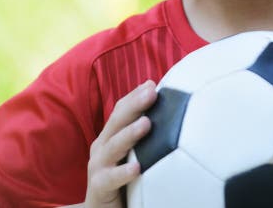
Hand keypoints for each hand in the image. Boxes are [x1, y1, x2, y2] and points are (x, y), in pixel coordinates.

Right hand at [84, 80, 156, 207]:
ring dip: (129, 134)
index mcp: (110, 136)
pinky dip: (123, 173)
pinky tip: (137, 168)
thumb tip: (174, 117)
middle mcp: (101, 147)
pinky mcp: (98, 187)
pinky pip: (110, 179)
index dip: (134, 96)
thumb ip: (146, 138)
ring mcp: (98, 166)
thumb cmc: (122, 181)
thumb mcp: (135, 155)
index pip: (121, 110)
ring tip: (146, 123)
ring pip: (113, 146)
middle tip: (152, 92)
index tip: (153, 84)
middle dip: (134, 105)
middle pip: (117, 120)